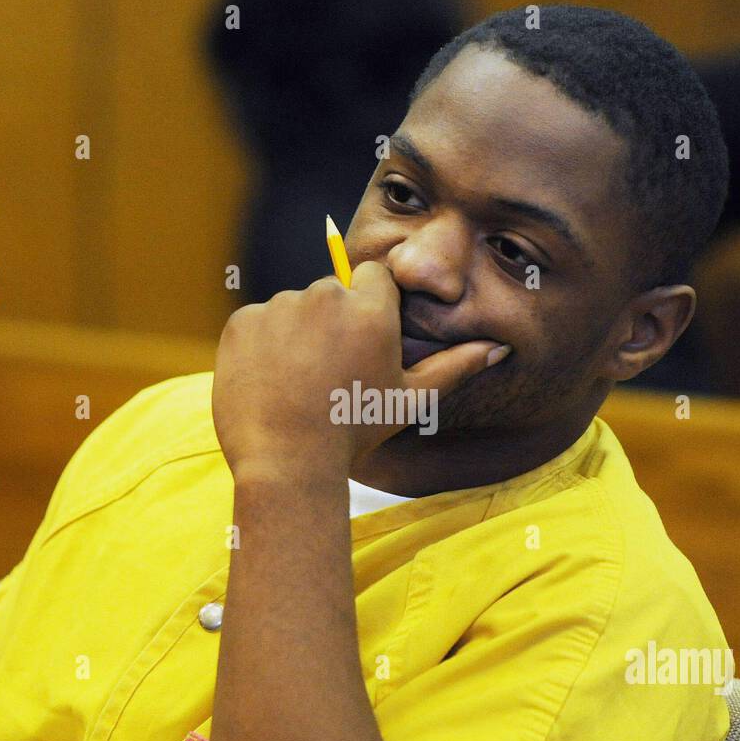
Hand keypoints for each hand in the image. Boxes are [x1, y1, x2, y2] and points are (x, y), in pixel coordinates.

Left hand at [212, 261, 507, 479]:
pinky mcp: (241, 322)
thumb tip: (498, 347)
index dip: (369, 308)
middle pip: (331, 292)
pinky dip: (261, 347)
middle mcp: (324, 296)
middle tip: (330, 375)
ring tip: (299, 385)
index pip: (373, 276)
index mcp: (370, 309)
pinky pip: (257, 324)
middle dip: (331, 322)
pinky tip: (271, 384)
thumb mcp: (410, 402)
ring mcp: (278, 307)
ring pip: (292, 309)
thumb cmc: (354, 433)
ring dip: (296, 334)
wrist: (286, 463)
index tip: (363, 342)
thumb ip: (454, 367)